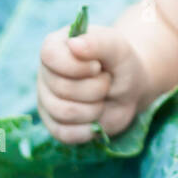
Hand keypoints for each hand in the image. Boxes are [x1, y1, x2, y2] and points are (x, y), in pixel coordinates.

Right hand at [37, 23, 154, 143]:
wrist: (130, 89)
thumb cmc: (121, 63)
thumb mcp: (117, 47)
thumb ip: (99, 43)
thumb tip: (74, 44)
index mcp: (55, 47)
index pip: (50, 56)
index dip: (77, 66)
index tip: (98, 66)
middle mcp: (46, 73)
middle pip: (61, 88)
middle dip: (95, 88)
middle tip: (107, 82)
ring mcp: (47, 100)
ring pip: (63, 112)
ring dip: (94, 109)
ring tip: (103, 98)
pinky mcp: (55, 124)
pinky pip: (64, 134)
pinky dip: (87, 130)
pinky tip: (97, 120)